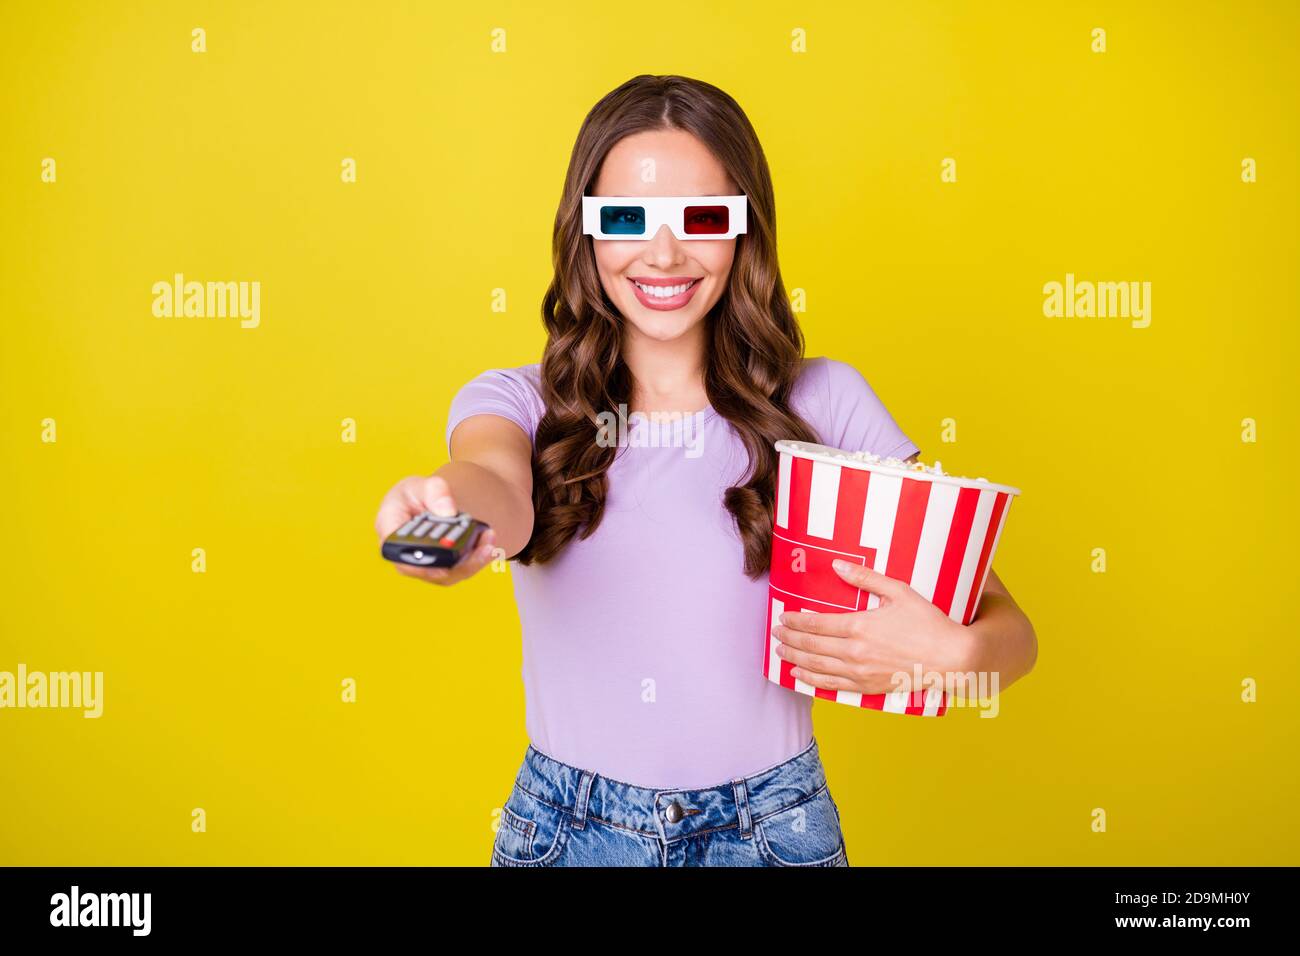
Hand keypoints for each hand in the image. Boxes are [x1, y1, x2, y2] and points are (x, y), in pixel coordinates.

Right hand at [374, 475, 497, 585]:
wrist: (424, 501)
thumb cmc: (414, 494)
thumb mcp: (420, 484)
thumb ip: (434, 491)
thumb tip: (447, 512)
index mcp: (390, 531)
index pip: (397, 554)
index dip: (418, 565)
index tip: (441, 567)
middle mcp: (405, 554)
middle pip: (428, 570)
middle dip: (457, 564)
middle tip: (481, 549)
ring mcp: (423, 564)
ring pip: (448, 574)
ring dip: (472, 562)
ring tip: (489, 544)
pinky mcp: (441, 566)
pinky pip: (459, 569)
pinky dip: (476, 558)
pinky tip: (489, 543)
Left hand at [770, 559, 973, 695]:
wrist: (951, 658)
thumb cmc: (928, 622)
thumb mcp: (899, 591)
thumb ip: (865, 578)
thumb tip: (837, 565)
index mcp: (860, 626)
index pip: (816, 623)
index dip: (795, 620)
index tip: (782, 616)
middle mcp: (855, 651)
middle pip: (811, 645)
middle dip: (789, 638)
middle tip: (775, 632)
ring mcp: (860, 672)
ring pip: (817, 666)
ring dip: (795, 658)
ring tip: (780, 651)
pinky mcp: (867, 687)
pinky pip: (832, 685)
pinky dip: (811, 680)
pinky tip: (799, 675)